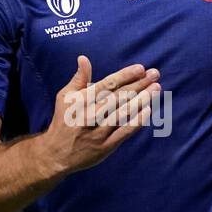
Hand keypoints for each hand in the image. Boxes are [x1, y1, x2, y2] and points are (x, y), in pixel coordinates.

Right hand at [44, 56, 161, 173]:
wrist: (56, 154)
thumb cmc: (63, 120)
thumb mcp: (65, 97)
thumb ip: (78, 78)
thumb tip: (83, 58)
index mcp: (81, 101)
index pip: (107, 85)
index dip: (125, 75)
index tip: (141, 68)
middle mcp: (90, 115)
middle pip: (118, 97)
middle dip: (139, 84)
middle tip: (155, 74)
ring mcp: (98, 132)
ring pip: (123, 113)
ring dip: (141, 100)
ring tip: (156, 88)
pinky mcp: (105, 147)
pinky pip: (123, 133)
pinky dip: (136, 122)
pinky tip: (148, 111)